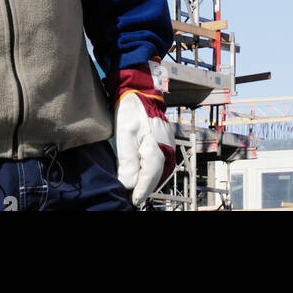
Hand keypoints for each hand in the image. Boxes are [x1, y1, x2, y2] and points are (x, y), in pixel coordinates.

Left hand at [106, 59, 175, 207]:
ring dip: (150, 181)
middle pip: (157, 177)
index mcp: (157, 147)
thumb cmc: (131, 108)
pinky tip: (144, 175)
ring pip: (161, 172)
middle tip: (132, 198)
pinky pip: (162, 163)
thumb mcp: (125, 134)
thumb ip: (127, 162)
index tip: (132, 202)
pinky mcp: (166, 142)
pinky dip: (153, 172)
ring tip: (137, 190)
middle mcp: (167, 148)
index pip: (150, 178)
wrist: (140, 90)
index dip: (140, 192)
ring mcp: (168, 145)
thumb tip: (128, 185)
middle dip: (145, 189)